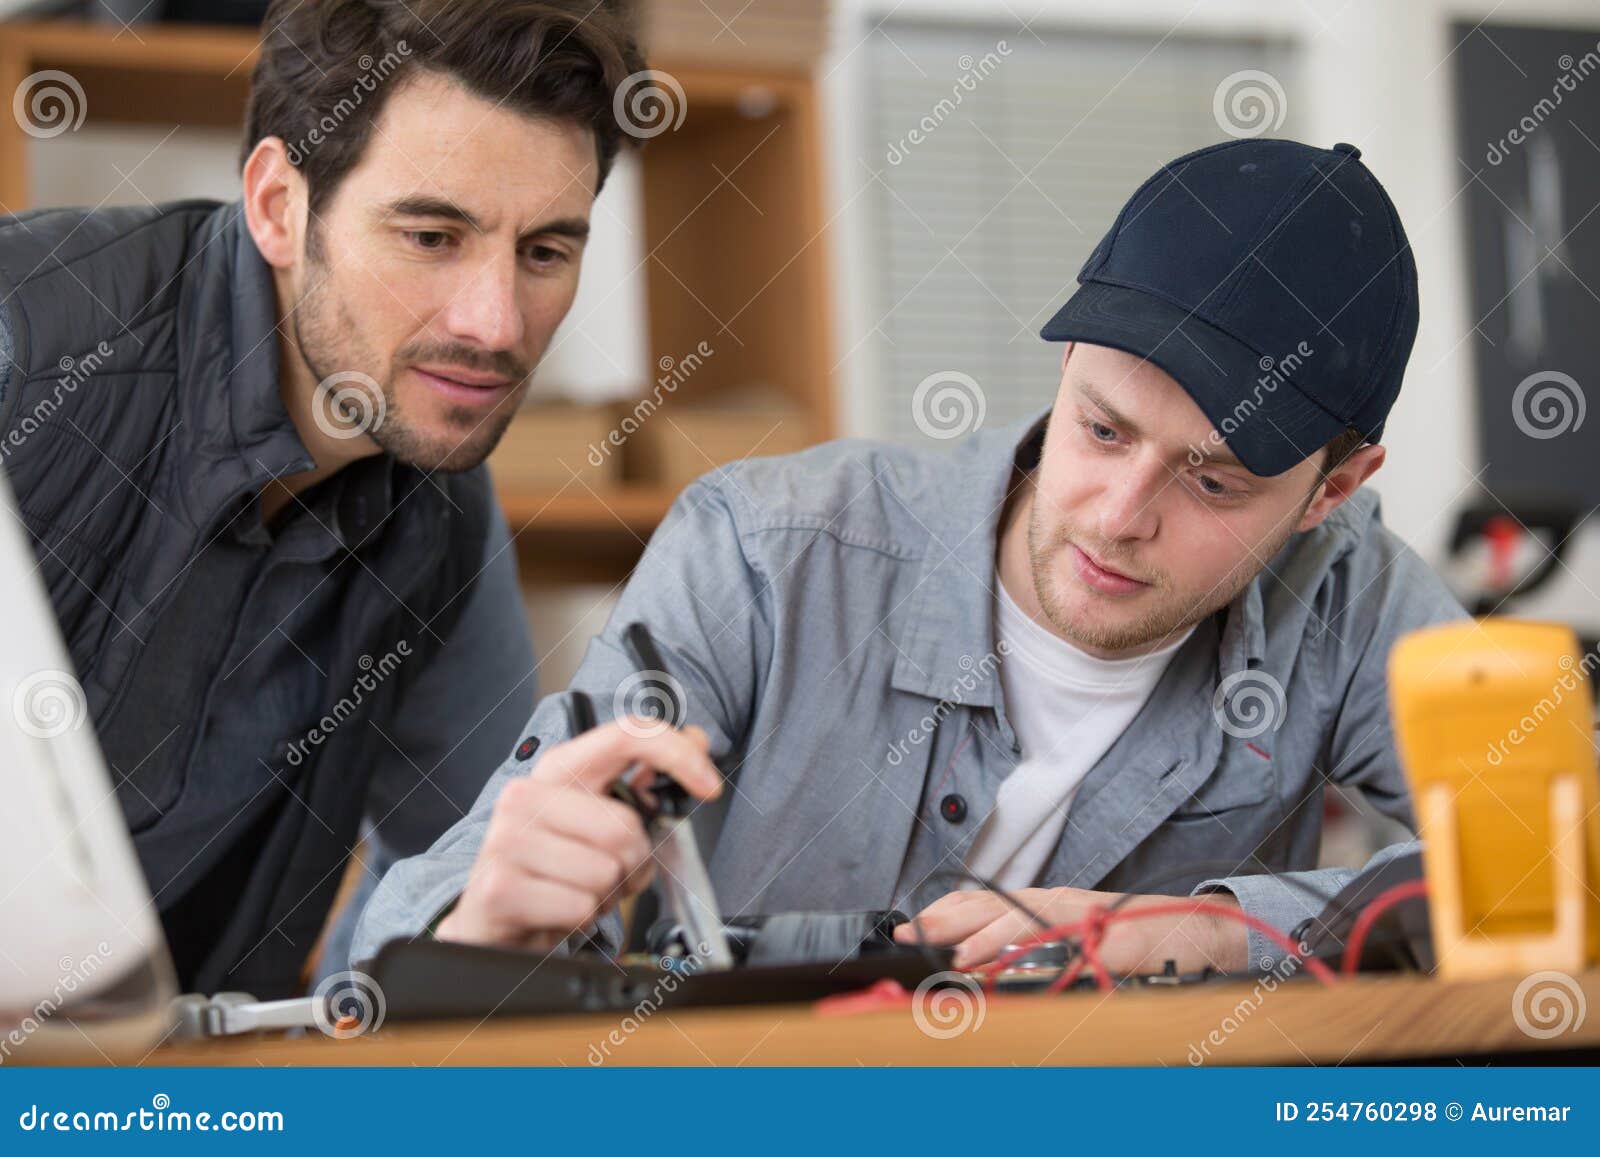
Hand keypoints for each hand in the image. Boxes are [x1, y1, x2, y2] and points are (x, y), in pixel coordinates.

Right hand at [435, 721, 720, 949]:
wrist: (493, 921)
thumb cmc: (555, 867)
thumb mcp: (602, 819)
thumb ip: (647, 780)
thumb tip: (696, 739)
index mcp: (558, 768)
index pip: (627, 734)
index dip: (677, 754)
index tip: (708, 786)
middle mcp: (526, 794)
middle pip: (626, 827)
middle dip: (631, 863)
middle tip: (605, 871)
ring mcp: (508, 839)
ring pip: (607, 871)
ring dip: (606, 895)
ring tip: (576, 890)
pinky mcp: (500, 887)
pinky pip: (582, 907)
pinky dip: (583, 919)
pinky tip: (557, 911)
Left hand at [895, 886, 1247, 972]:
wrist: (1181, 930)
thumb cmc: (1121, 938)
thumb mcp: (1064, 940)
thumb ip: (1025, 949)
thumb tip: (978, 968)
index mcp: (1038, 903)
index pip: (981, 902)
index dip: (943, 912)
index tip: (910, 926)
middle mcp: (1050, 902)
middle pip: (988, 905)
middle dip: (945, 920)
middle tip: (909, 934)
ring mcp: (1073, 916)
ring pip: (1017, 920)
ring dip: (979, 936)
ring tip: (949, 952)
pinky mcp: (1097, 936)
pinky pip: (1056, 945)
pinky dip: (1027, 952)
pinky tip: (1005, 962)